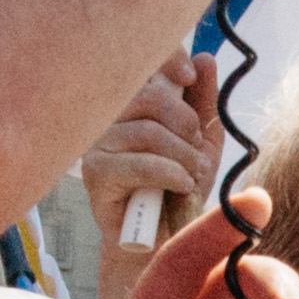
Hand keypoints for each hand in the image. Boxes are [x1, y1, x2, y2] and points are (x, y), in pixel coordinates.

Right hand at [82, 48, 223, 255]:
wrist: (163, 241)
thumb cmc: (179, 189)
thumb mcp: (202, 143)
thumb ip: (203, 103)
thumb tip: (203, 59)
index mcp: (131, 103)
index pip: (141, 61)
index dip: (166, 57)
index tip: (189, 77)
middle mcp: (108, 117)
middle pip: (149, 95)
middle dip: (186, 122)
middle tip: (198, 151)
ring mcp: (97, 144)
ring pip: (147, 131)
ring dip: (183, 155)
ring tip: (194, 174)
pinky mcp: (94, 174)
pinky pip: (138, 163)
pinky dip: (170, 174)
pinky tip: (181, 186)